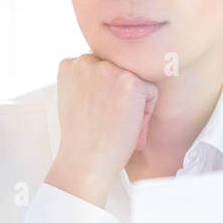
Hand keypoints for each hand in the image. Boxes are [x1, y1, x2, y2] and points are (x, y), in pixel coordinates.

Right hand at [44, 53, 158, 206]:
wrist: (84, 161)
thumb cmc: (82, 139)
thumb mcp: (75, 100)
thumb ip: (88, 82)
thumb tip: (113, 77)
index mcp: (70, 64)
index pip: (103, 69)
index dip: (106, 95)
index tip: (100, 115)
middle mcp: (87, 61)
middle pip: (121, 73)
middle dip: (121, 97)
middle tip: (111, 123)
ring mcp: (108, 70)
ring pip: (136, 82)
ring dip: (134, 104)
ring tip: (119, 125)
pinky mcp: (129, 81)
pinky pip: (151, 92)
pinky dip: (145, 113)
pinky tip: (128, 126)